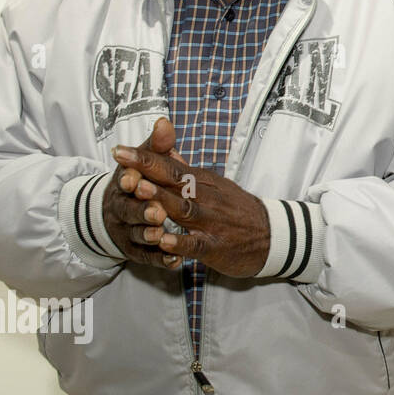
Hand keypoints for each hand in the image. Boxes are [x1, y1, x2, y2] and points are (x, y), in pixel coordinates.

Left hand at [110, 121, 269, 277]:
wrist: (273, 235)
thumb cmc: (237, 209)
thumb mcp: (215, 184)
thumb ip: (186, 169)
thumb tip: (165, 148)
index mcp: (202, 182)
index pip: (170, 166)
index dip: (145, 158)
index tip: (120, 150)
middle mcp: (206, 197)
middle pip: (174, 181)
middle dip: (146, 171)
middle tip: (122, 162)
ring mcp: (212, 221)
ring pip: (183, 209)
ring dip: (160, 200)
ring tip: (138, 190)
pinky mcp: (216, 246)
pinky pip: (196, 243)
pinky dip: (179, 241)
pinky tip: (163, 241)